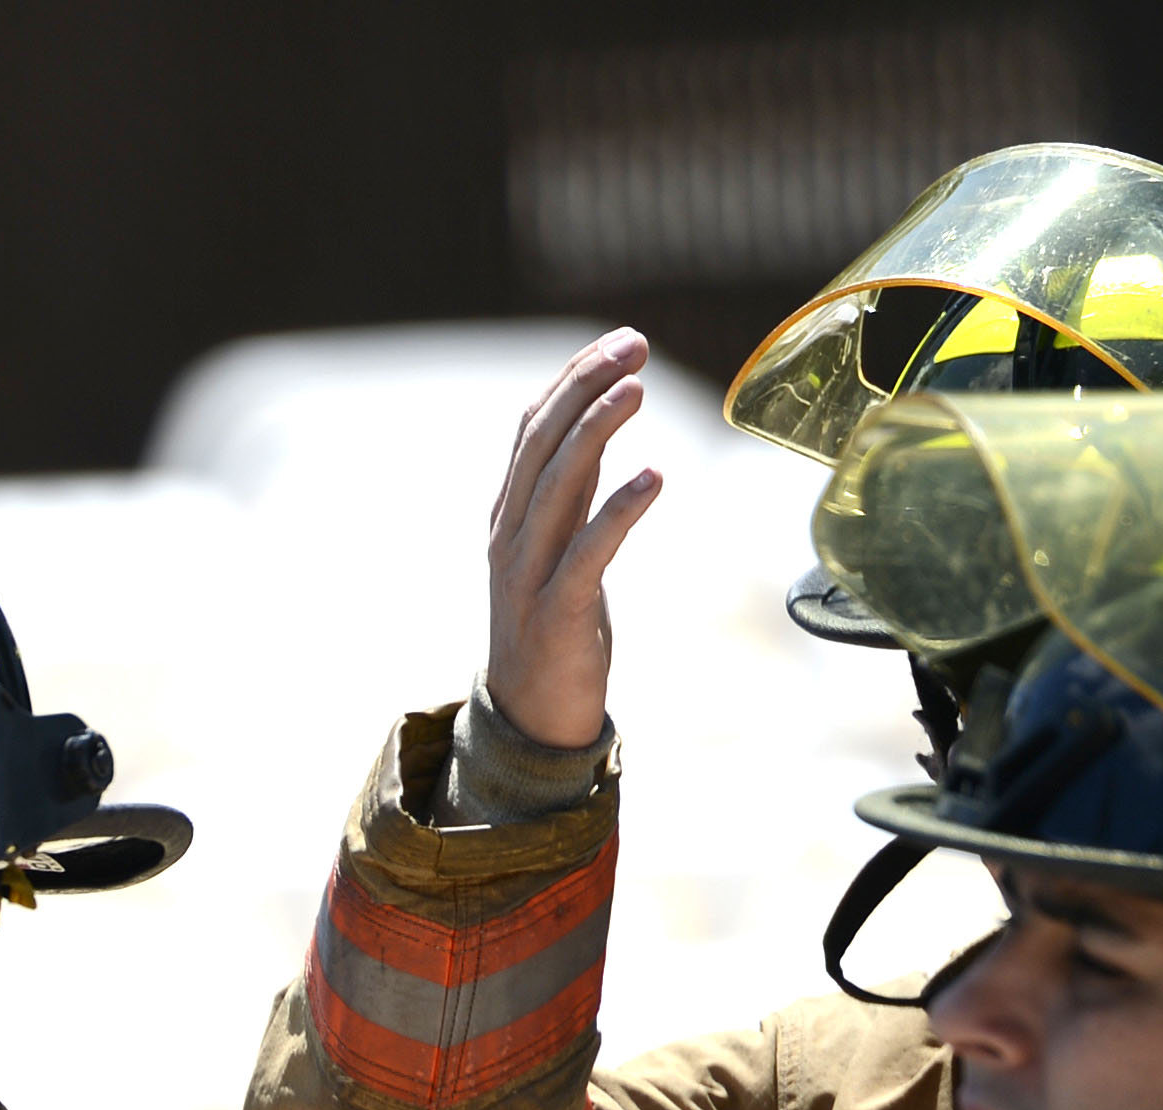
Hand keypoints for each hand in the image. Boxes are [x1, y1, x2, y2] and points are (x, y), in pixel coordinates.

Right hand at [486, 328, 663, 754]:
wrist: (530, 716)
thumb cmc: (552, 625)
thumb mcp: (558, 545)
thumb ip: (571, 491)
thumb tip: (597, 424)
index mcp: (509, 516)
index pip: (532, 429)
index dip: (572, 380)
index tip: (620, 341)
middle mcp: (511, 537)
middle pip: (540, 445)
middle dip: (584, 388)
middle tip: (632, 345)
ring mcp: (528, 575)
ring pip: (557, 487)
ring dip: (596, 431)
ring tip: (636, 388)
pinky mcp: (557, 613)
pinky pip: (587, 553)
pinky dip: (618, 511)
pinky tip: (653, 476)